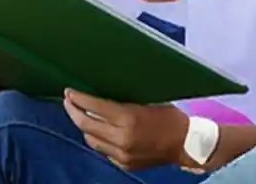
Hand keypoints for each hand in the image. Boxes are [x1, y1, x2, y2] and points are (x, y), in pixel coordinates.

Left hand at [63, 89, 190, 170]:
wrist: (186, 144)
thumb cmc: (170, 117)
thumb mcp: (146, 103)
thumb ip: (122, 105)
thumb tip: (100, 100)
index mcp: (128, 118)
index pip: (94, 107)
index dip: (79, 99)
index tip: (69, 92)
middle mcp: (121, 138)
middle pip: (86, 125)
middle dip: (74, 112)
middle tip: (68, 102)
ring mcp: (121, 154)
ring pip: (91, 140)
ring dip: (84, 127)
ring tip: (80, 115)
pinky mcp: (124, 164)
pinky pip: (104, 151)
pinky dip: (98, 140)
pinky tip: (98, 132)